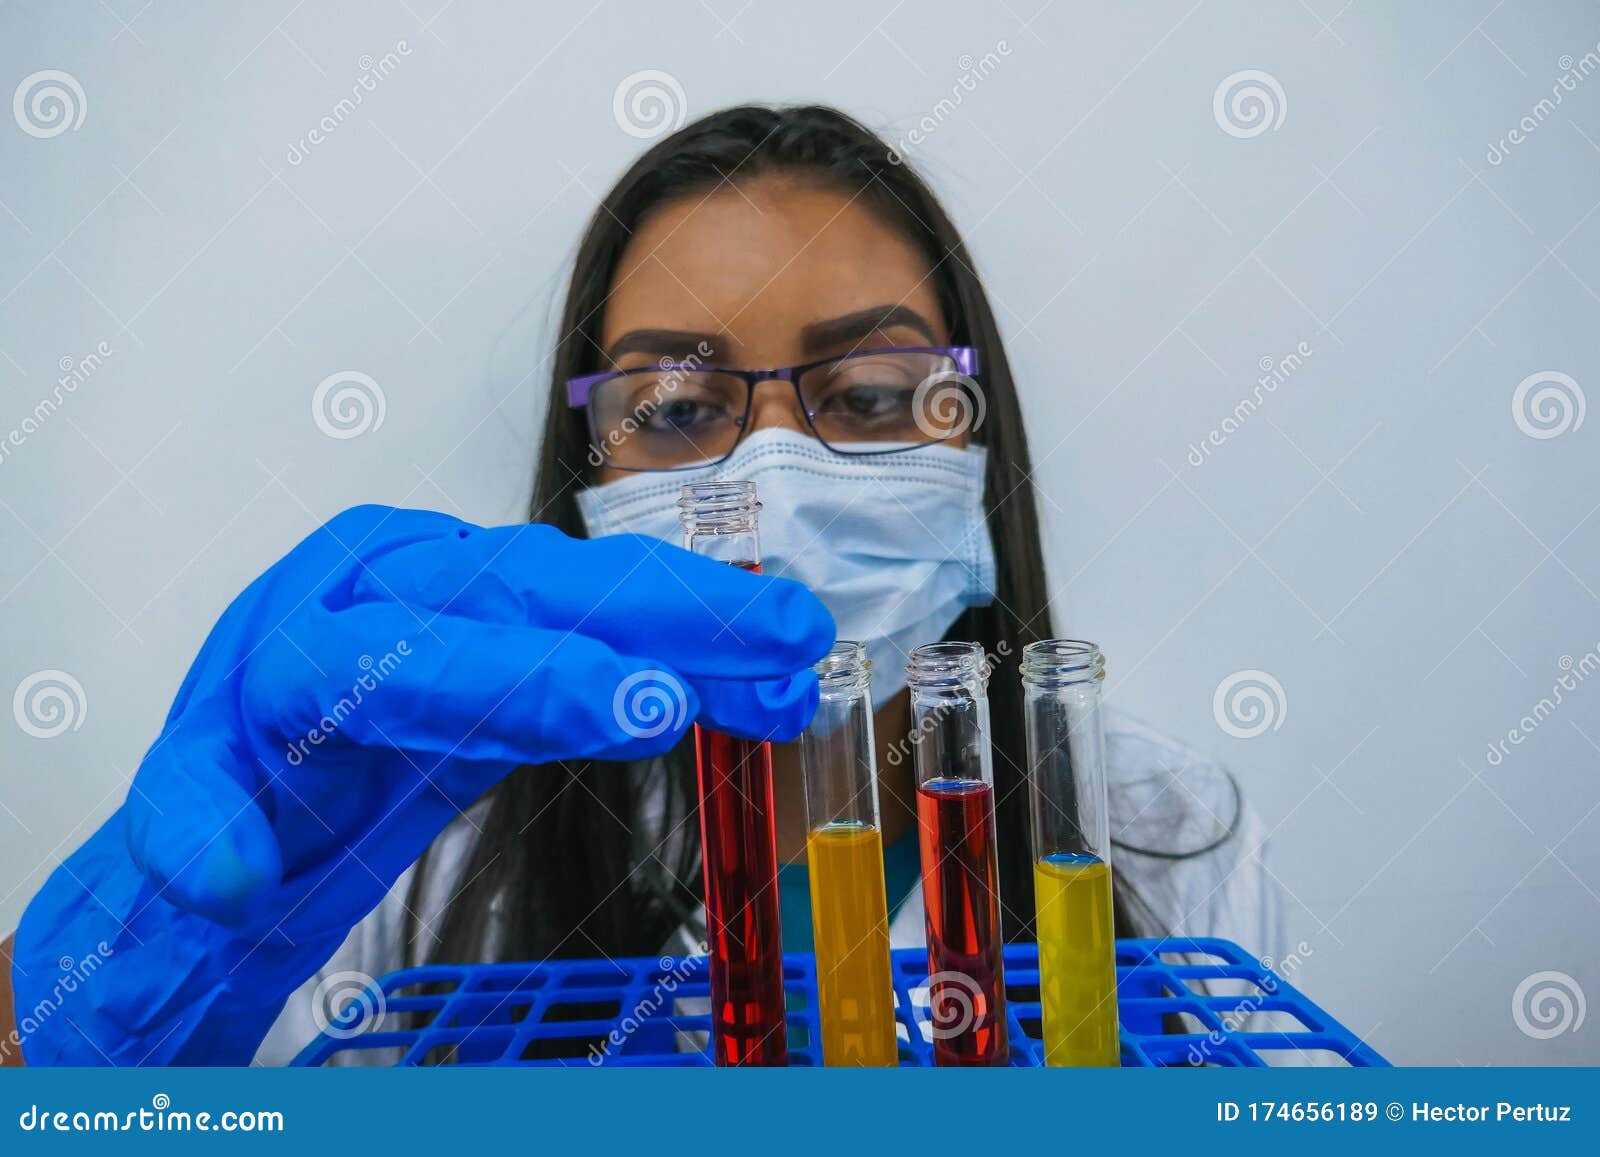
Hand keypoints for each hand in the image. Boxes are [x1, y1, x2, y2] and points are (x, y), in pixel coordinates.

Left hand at [12, 505, 832, 1063]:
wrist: (272, 744)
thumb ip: (194, 834)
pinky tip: (762, 674)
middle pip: (532, 591)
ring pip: (590, 593)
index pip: (423, 648)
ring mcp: (466, 595)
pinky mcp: (520, 624)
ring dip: (701, 623)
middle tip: (770, 640)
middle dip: (660, 616)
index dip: (539, 678)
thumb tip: (223, 875)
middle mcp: (394, 586)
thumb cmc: (239, 772)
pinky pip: (615, 630)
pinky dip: (692, 655)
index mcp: (307, 627)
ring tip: (798, 648)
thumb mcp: (188, 809)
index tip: (642, 709)